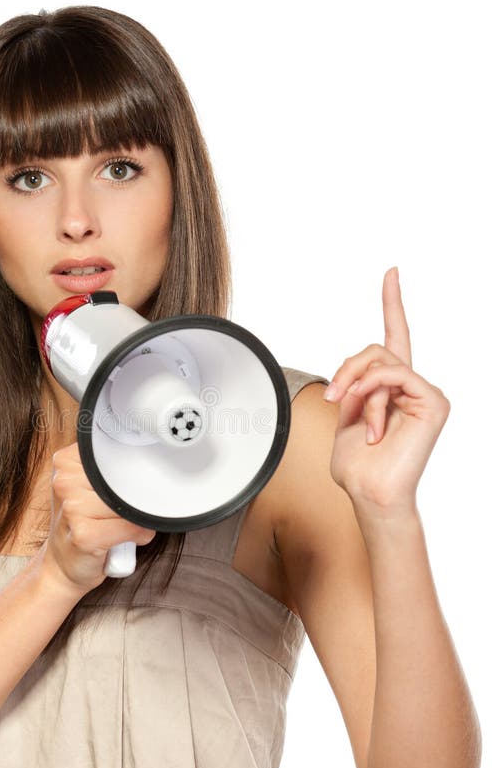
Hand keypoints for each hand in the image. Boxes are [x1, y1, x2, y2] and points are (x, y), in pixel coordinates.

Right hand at [41, 441, 155, 593]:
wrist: (62, 564)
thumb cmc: (82, 523)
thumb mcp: (87, 487)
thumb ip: (107, 468)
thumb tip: (151, 461)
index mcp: (66, 462)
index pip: (113, 450)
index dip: (130, 465)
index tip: (130, 478)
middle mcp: (64, 482)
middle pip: (123, 479)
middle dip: (133, 496)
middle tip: (123, 509)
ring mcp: (72, 509)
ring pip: (128, 504)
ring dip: (135, 518)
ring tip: (120, 525)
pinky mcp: (84, 535)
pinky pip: (131, 527)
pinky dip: (138, 535)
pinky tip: (126, 539)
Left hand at [324, 267, 449, 509]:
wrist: (370, 493)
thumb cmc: (358, 465)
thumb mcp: (347, 415)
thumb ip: (353, 387)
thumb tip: (352, 374)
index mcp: (392, 388)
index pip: (395, 337)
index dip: (392, 304)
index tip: (391, 274)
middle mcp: (412, 387)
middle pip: (376, 348)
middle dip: (347, 369)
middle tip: (335, 398)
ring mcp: (425, 393)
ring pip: (381, 360)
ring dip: (356, 386)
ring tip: (351, 414)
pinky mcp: (433, 401)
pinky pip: (393, 375)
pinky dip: (372, 392)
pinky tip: (372, 420)